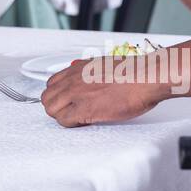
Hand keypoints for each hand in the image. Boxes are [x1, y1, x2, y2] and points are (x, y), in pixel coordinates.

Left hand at [41, 58, 163, 125]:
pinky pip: (64, 121)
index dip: (58, 95)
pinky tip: (83, 123)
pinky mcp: (84, 109)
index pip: (52, 83)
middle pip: (47, 97)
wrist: (143, 78)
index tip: (65, 100)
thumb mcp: (103, 65)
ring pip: (51, 110)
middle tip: (68, 112)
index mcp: (77, 68)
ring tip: (76, 118)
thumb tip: (87, 77)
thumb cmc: (132, 73)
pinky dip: (71, 124)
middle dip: (56, 106)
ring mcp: (76, 94)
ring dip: (61, 116)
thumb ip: (89, 72)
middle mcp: (73, 80)